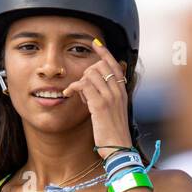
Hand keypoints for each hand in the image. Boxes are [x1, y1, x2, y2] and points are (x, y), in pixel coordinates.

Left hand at [62, 39, 131, 159]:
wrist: (119, 149)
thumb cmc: (114, 132)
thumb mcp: (115, 110)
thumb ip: (108, 96)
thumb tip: (95, 86)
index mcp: (122, 91)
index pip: (115, 64)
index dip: (104, 52)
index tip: (96, 43)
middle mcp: (118, 91)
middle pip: (100, 66)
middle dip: (87, 73)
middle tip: (83, 89)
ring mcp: (109, 97)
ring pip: (91, 73)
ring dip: (80, 82)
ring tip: (80, 97)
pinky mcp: (99, 105)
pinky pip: (83, 85)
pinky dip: (73, 87)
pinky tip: (69, 94)